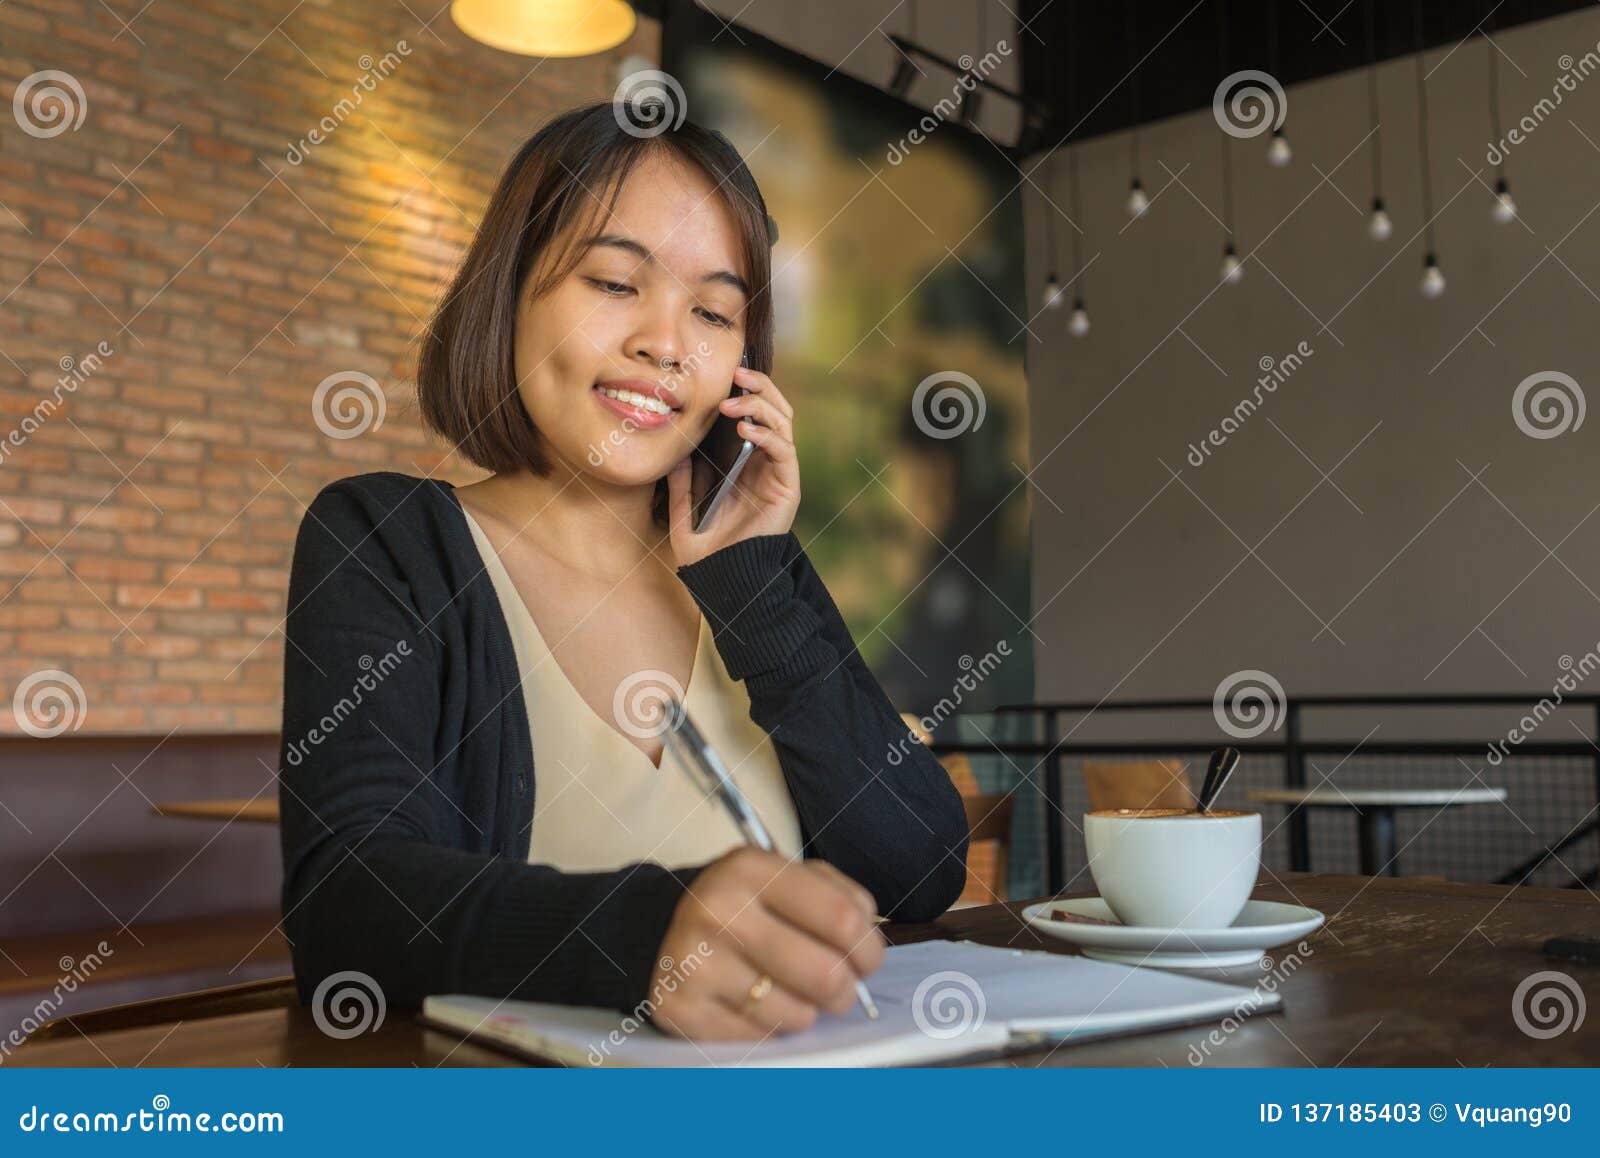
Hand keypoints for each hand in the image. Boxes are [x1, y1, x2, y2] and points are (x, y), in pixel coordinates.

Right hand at [647, 847, 884, 1040]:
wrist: (665, 930)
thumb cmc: (744, 906)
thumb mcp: (786, 876)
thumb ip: (839, 898)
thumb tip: (868, 947)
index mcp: (751, 868)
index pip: (843, 919)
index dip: (869, 949)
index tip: (866, 959)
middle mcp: (718, 911)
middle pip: (825, 974)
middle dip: (845, 990)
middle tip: (838, 986)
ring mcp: (695, 962)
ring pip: (797, 1015)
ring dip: (806, 1011)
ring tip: (789, 991)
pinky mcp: (680, 1009)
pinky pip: (761, 1039)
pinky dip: (769, 1028)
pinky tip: (754, 1005)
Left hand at [666, 364, 799, 567]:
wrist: (725, 579)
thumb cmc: (709, 551)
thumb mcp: (685, 513)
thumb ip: (682, 485)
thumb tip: (673, 455)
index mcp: (747, 464)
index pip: (756, 415)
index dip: (746, 391)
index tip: (725, 375)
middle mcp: (767, 464)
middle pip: (776, 410)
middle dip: (759, 387)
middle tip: (736, 374)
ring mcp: (780, 475)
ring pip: (783, 424)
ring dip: (760, 406)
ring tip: (732, 404)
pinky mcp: (788, 488)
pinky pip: (785, 451)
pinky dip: (767, 435)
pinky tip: (745, 430)